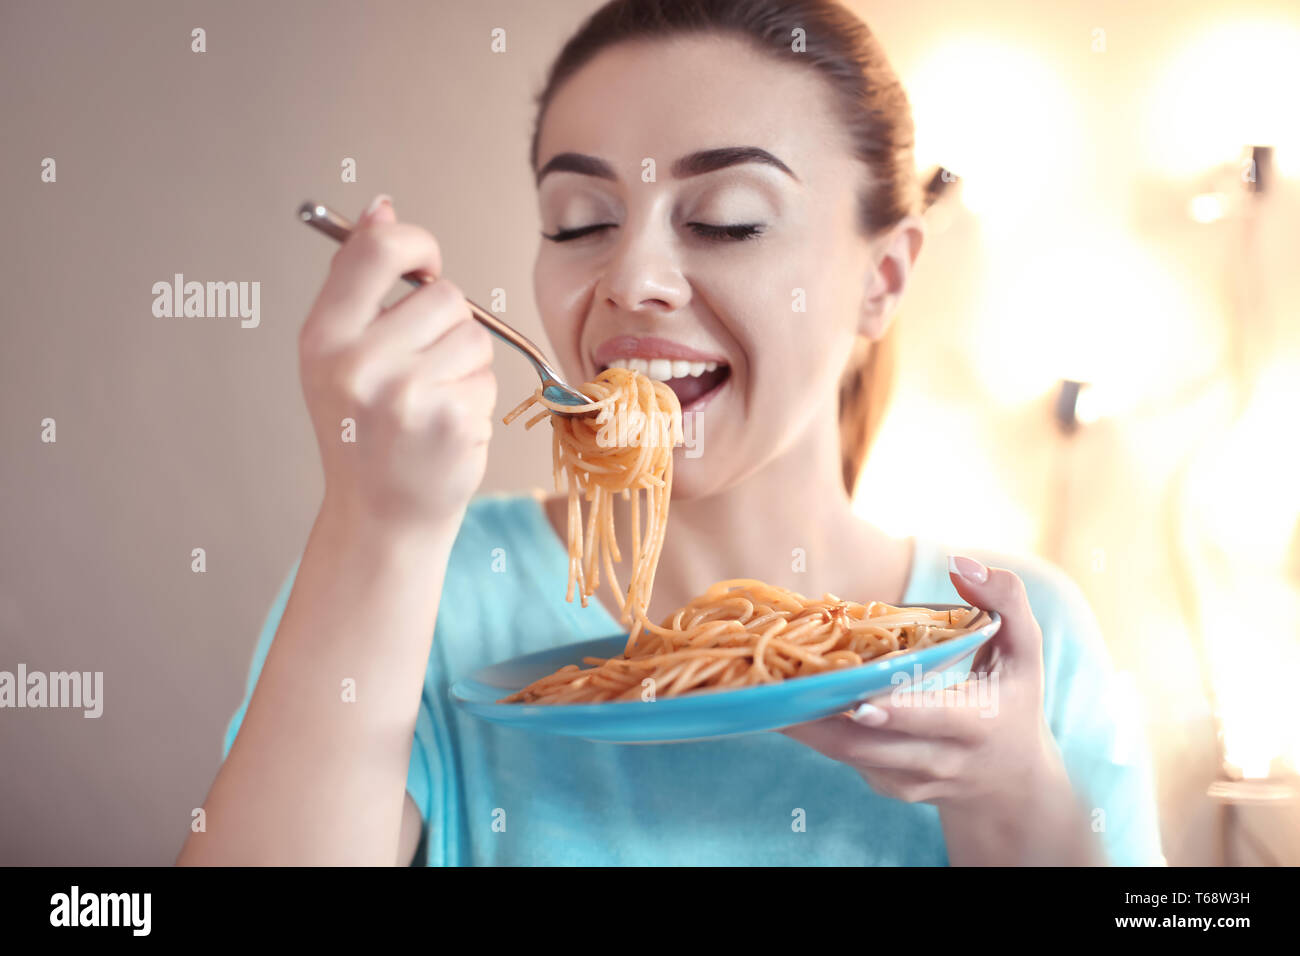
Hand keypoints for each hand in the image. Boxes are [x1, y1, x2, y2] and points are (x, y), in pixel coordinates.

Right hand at [298, 195, 496, 536]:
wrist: (380, 517)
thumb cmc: (363, 429)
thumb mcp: (338, 354)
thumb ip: (358, 280)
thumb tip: (382, 208)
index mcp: (323, 337)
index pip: (377, 249)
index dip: (415, 242)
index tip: (425, 263)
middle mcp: (359, 364)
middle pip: (445, 296)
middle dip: (449, 324)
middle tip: (423, 365)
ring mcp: (407, 395)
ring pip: (475, 338)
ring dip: (466, 365)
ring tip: (432, 401)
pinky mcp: (451, 422)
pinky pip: (488, 380)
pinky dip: (476, 401)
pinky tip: (446, 428)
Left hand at [777, 555, 1101, 864]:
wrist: (1008, 783)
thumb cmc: (1013, 697)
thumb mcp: (1023, 649)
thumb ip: (1004, 599)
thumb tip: (960, 562)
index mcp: (977, 724)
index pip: (934, 720)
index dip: (898, 711)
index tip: (861, 701)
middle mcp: (939, 759)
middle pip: (874, 745)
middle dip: (825, 721)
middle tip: (781, 688)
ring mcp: (908, 779)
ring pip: (848, 754)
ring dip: (805, 723)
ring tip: (763, 689)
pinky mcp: (883, 784)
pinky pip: (843, 756)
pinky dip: (812, 728)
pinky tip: (779, 698)